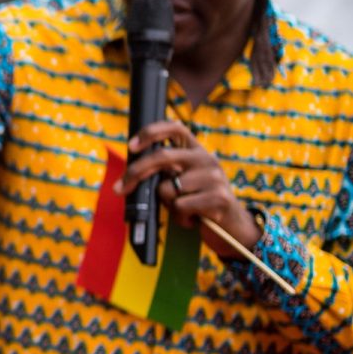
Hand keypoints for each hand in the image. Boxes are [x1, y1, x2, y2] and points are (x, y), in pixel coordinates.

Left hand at [116, 119, 258, 259]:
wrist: (232, 225)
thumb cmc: (198, 201)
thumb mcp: (182, 181)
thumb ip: (163, 173)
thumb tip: (129, 177)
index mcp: (196, 150)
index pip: (175, 128)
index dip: (151, 132)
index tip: (131, 145)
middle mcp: (207, 158)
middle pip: (162, 156)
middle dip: (135, 172)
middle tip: (119, 189)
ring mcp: (215, 177)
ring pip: (167, 188)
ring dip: (166, 204)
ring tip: (182, 209)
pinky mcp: (219, 198)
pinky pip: (180, 206)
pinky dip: (180, 217)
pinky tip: (192, 219)